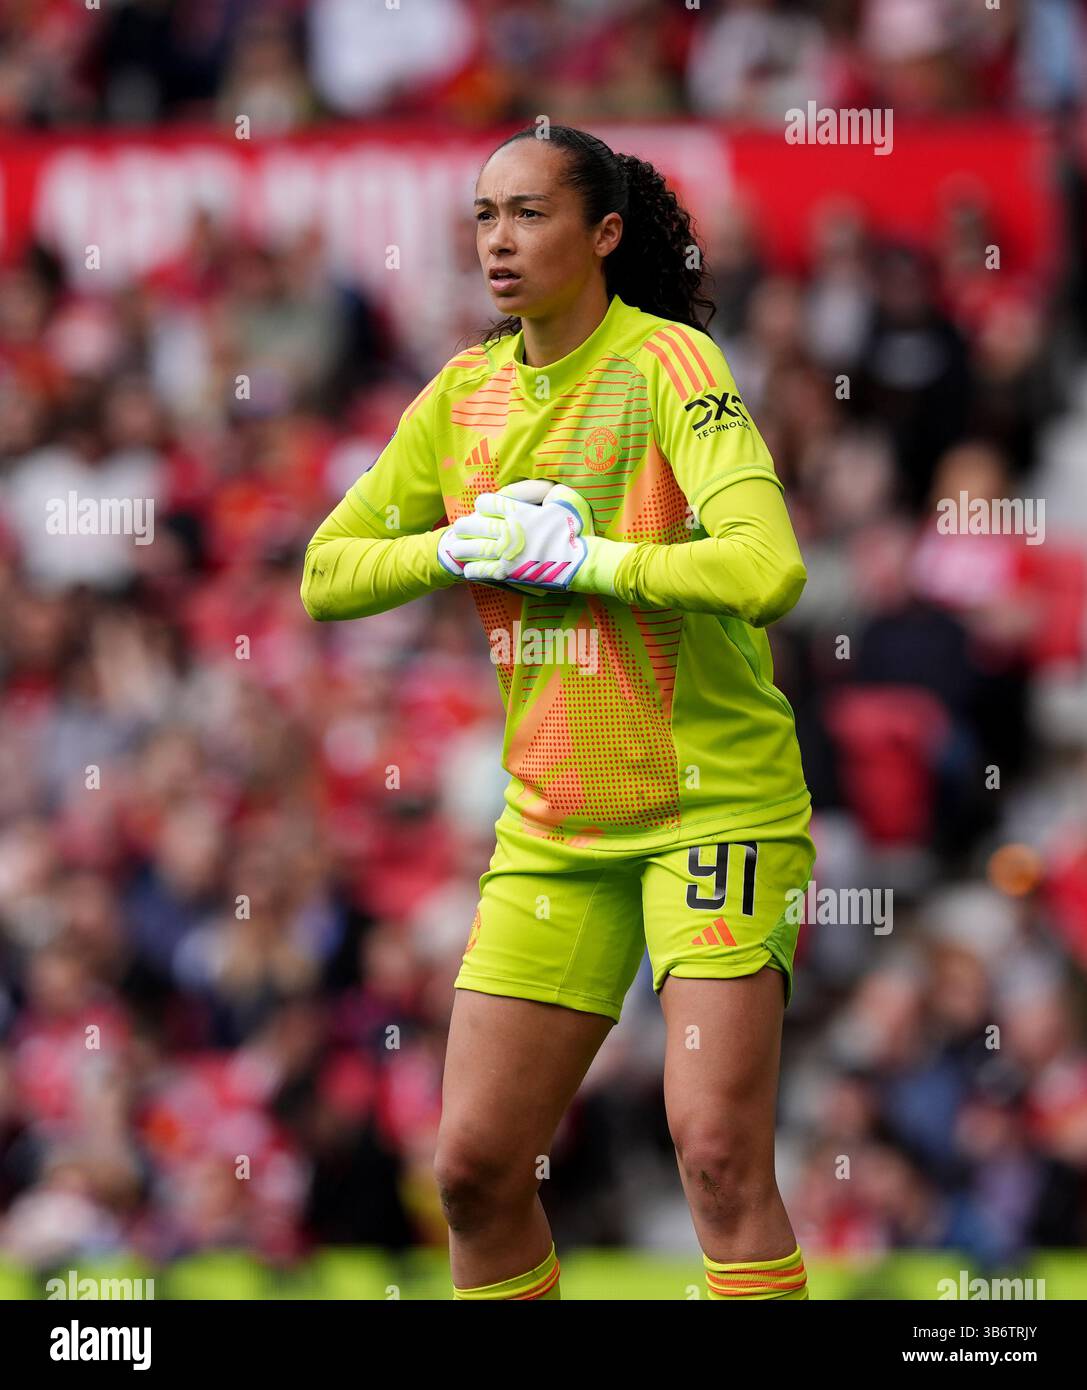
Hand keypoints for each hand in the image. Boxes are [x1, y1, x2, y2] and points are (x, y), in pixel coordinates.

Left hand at [445, 481, 595, 593]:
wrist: (581, 562)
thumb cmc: (576, 530)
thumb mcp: (565, 499)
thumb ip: (546, 490)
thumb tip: (537, 486)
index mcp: (518, 512)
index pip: (487, 503)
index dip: (482, 505)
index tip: (482, 509)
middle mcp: (508, 530)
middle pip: (474, 525)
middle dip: (465, 526)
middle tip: (461, 528)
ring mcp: (506, 553)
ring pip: (473, 548)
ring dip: (463, 548)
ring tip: (457, 549)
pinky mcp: (508, 573)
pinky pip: (482, 570)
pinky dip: (473, 569)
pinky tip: (469, 568)